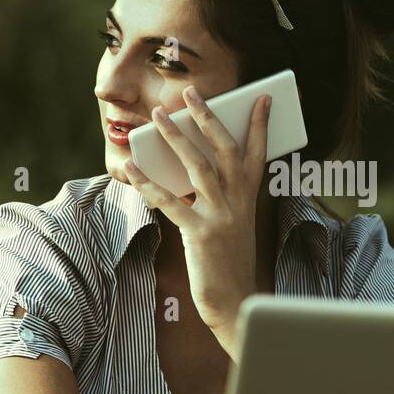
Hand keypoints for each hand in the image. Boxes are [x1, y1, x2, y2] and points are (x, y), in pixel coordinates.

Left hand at [122, 86, 270, 357]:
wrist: (234, 300)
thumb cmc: (230, 260)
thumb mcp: (234, 222)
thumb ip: (221, 194)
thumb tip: (190, 162)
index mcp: (250, 198)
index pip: (259, 152)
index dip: (261, 124)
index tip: (261, 97)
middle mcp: (239, 202)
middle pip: (225, 149)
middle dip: (208, 117)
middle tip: (191, 93)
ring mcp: (220, 216)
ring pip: (198, 166)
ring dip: (177, 138)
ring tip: (160, 115)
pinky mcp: (199, 233)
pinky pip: (169, 201)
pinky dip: (147, 183)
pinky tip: (131, 167)